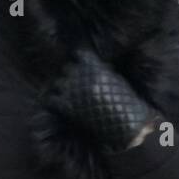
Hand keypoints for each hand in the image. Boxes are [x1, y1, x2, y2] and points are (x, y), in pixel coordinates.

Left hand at [46, 47, 160, 152]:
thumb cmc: (127, 103)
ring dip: (61, 89)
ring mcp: (72, 91)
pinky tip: (57, 106)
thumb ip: (104, 71)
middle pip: (66, 69)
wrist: (125, 124)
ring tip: (65, 95)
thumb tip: (101, 66)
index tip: (78, 63)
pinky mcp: (66, 106)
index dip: (78, 58)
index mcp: (95, 67)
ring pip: (57, 83)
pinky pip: (51, 100)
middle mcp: (81, 76)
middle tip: (73, 83)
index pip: (79, 54)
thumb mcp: (117, 80)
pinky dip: (52, 102)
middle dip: (69, 75)